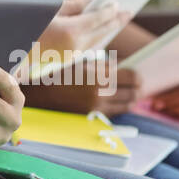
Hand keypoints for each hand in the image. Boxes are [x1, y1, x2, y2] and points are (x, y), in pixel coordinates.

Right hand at [22, 65, 141, 116]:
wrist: (41, 93)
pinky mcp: (92, 115)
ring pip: (127, 105)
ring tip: (128, 94)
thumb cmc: (61, 73)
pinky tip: (114, 101)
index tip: (137, 76)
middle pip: (134, 93)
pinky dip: (118, 107)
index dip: (137, 77)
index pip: (133, 78)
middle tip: (136, 86)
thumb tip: (122, 68)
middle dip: (137, 89)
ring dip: (130, 99)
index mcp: (99, 75)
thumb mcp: (82, 62)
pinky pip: (114, 112)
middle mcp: (101, 93)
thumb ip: (104, 66)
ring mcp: (97, 106)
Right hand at [38, 0, 133, 54]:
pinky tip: (103, 32)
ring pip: (98, 41)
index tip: (118, 3)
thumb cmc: (30, 24)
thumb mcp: (52, 10)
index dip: (110, 10)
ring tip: (119, 20)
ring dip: (109, 30)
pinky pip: (89, 48)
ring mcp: (73, 56)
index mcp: (71, 31)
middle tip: (128, 12)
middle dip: (116, 21)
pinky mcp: (70, 61)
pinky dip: (98, 38)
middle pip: (103, 32)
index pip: (98, 18)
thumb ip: (77, 4)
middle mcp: (75, 46)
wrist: (13, 50)